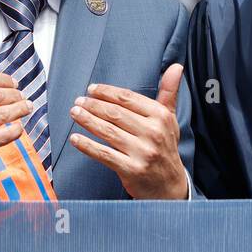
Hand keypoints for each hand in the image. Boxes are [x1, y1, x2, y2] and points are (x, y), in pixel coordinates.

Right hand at [0, 32, 31, 187]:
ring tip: (26, 107)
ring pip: (4, 114)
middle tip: (22, 96)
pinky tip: (18, 126)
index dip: (6, 80)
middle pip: (0, 95)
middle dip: (16, 95)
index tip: (13, 83)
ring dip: (20, 109)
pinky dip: (15, 130)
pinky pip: (3, 135)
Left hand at [69, 63, 187, 199]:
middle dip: (93, 105)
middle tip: (78, 101)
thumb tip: (176, 66)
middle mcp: (153, 133)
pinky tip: (75, 139)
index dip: (107, 92)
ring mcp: (142, 152)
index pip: (128, 98)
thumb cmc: (165, 147)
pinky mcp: (131, 169)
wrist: (169, 185)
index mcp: (161, 116)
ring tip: (75, 113)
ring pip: (108, 131)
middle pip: (115, 113)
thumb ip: (168, 92)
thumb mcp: (169, 119)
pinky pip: (104, 154)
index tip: (92, 89)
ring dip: (87, 121)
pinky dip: (87, 146)